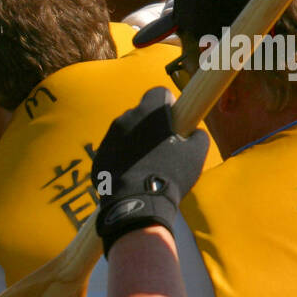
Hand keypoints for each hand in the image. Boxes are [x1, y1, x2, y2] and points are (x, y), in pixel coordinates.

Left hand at [92, 87, 209, 256]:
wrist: (137, 203)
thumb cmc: (169, 174)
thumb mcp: (195, 154)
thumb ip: (198, 136)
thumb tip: (195, 133)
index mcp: (148, 112)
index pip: (158, 93)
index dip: (167, 104)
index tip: (174, 118)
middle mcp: (125, 119)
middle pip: (140, 113)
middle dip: (151, 124)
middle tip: (162, 145)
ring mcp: (109, 138)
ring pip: (125, 132)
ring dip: (135, 141)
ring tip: (147, 163)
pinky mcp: (99, 156)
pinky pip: (113, 151)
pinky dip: (122, 158)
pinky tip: (133, 174)